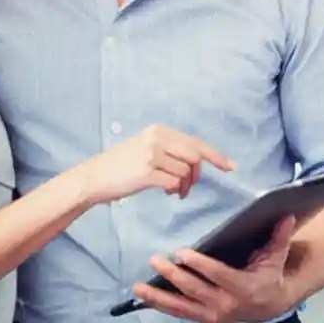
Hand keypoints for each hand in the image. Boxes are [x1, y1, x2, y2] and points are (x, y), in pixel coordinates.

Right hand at [75, 124, 234, 204]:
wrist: (93, 178)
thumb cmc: (120, 166)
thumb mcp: (145, 148)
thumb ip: (170, 150)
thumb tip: (196, 163)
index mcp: (159, 130)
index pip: (195, 142)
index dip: (216, 155)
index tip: (231, 167)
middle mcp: (157, 138)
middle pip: (195, 156)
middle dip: (196, 175)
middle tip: (188, 187)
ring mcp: (151, 154)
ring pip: (185, 172)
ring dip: (184, 186)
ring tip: (173, 191)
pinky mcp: (146, 172)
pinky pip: (174, 183)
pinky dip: (174, 190)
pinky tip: (166, 192)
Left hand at [134, 216, 298, 322]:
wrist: (269, 307)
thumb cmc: (269, 276)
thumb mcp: (276, 257)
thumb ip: (279, 237)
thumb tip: (287, 216)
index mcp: (243, 288)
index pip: (218, 275)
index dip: (200, 265)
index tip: (183, 253)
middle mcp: (225, 305)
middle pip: (195, 290)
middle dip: (174, 276)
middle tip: (156, 260)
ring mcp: (212, 315)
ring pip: (182, 307)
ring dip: (159, 296)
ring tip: (139, 285)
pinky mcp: (203, 319)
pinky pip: (179, 313)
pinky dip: (160, 304)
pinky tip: (144, 295)